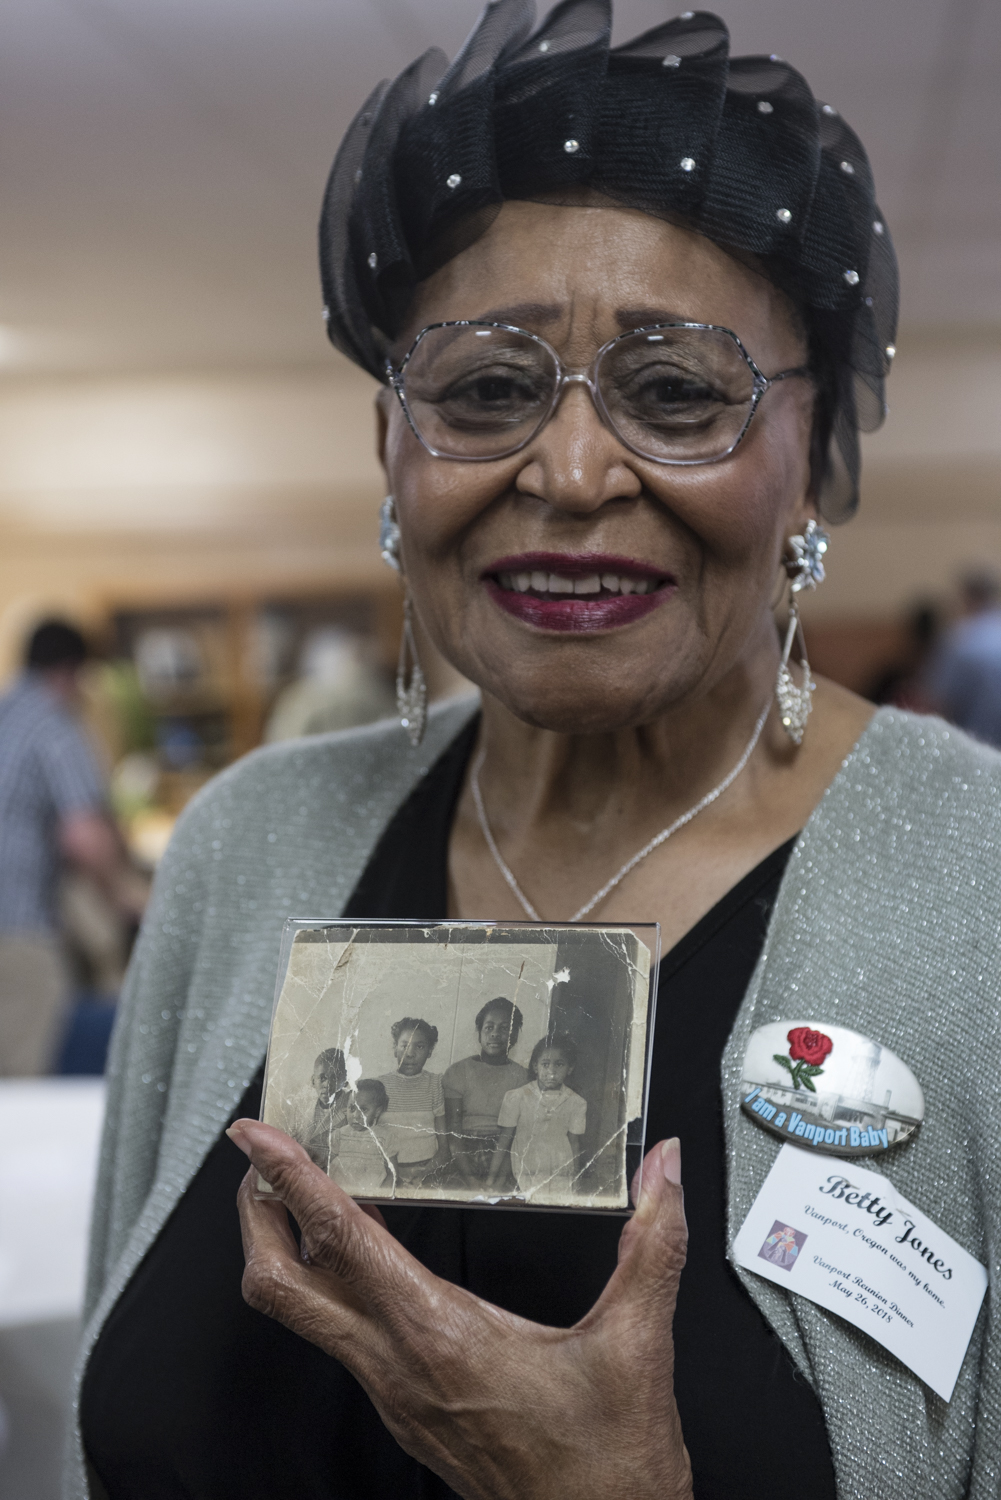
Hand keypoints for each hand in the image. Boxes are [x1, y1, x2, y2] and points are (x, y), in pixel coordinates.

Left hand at [231, 1121, 691, 1499]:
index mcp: (441, 1338)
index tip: (259, 1138)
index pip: (341, 1242)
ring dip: (291, 1251)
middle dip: (256, 1215)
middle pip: (280, 1289)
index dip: (292, 1180)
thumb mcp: (638, 1345)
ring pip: (307, 1318)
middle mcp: (400, 1369)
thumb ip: (652, 1245)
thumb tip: (663, 1170)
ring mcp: (397, 1397)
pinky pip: (347, 1338)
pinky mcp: (410, 1415)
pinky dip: (337, 1285)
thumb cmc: (607, 1472)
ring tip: (304, 1195)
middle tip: (259, 1160)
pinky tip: (369, 1259)